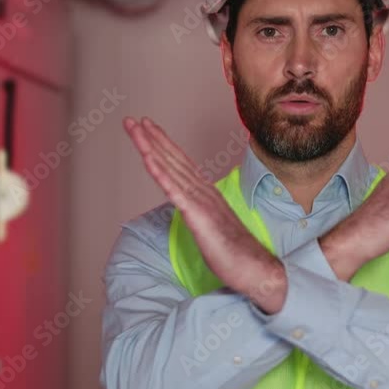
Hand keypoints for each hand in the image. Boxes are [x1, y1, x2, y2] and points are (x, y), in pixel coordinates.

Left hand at [123, 117, 286, 312]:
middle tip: (133, 120)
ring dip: (151, 147)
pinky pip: (175, 191)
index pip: (181, 163)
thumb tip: (190, 209)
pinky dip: (161, 173)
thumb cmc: (234, 252)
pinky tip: (148, 159)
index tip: (148, 128)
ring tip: (136, 129)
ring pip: (171, 168)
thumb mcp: (211, 227)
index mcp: (205, 193)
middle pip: (173, 159)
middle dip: (151, 138)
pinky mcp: (198, 215)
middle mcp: (203, 191)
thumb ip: (201, 213)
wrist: (254, 268)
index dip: (163, 144)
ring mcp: (200, 201)